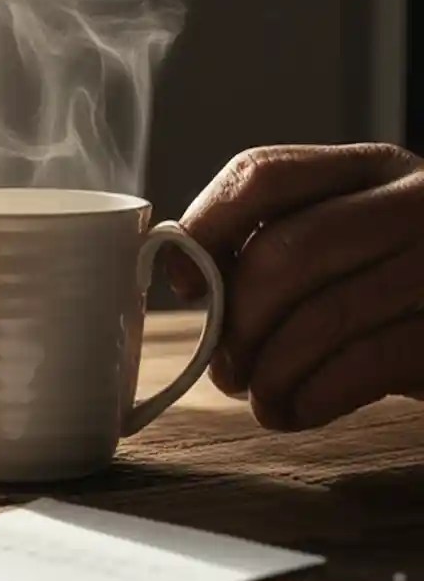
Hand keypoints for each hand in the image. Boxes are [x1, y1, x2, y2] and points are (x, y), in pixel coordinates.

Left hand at [166, 142, 423, 429]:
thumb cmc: (402, 299)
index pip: (262, 173)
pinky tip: (294, 412)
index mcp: (373, 169)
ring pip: (320, 317)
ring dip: (268, 372)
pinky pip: (362, 365)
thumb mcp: (349, 251)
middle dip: (237, 323)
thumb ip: (280, 243)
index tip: (180, 280)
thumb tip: (181, 269)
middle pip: (285, 254)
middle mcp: (418, 201)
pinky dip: (308, 399)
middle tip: (224, 367)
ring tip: (259, 396)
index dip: (203, 227)